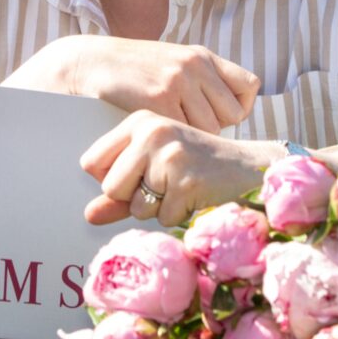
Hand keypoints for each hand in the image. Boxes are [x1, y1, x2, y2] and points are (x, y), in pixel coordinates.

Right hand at [6, 36, 260, 133]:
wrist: (89, 63)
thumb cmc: (131, 71)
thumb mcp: (172, 64)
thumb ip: (200, 80)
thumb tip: (230, 113)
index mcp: (202, 56)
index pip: (249, 87)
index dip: (238, 107)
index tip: (219, 116)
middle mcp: (195, 66)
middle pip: (233, 116)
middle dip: (215, 128)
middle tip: (190, 132)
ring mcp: (178, 83)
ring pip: (211, 130)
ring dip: (193, 139)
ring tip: (171, 137)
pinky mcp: (159, 102)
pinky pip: (184, 135)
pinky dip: (173, 143)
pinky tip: (158, 140)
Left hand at [79, 110, 282, 226]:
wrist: (249, 167)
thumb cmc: (198, 167)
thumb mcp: (155, 170)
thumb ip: (121, 192)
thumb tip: (88, 215)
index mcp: (139, 122)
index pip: (91, 162)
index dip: (110, 180)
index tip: (138, 176)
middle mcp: (151, 132)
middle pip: (110, 188)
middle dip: (135, 198)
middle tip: (167, 183)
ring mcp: (169, 154)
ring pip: (136, 207)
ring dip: (159, 209)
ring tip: (184, 186)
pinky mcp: (186, 179)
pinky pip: (164, 217)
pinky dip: (180, 214)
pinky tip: (197, 194)